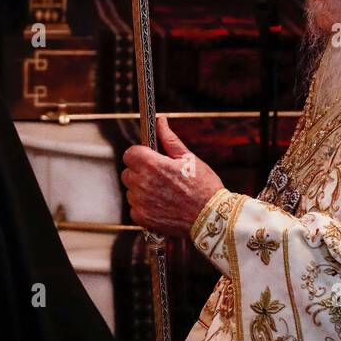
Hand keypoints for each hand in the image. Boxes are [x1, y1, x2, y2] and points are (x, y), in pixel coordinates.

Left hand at [121, 117, 224, 237]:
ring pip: (131, 191)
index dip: (139, 155)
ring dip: (142, 190)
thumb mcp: (188, 158)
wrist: (211, 217)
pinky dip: (144, 207)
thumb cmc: (203, 186)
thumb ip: (169, 139)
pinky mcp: (142, 219)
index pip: (130, 154)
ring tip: (164, 192)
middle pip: (128, 172)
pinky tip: (161, 205)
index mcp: (153, 165)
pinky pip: (135, 208)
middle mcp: (143, 184)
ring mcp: (141, 203)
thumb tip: (160, 121)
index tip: (150, 158)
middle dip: (140, 172)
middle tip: (160, 176)